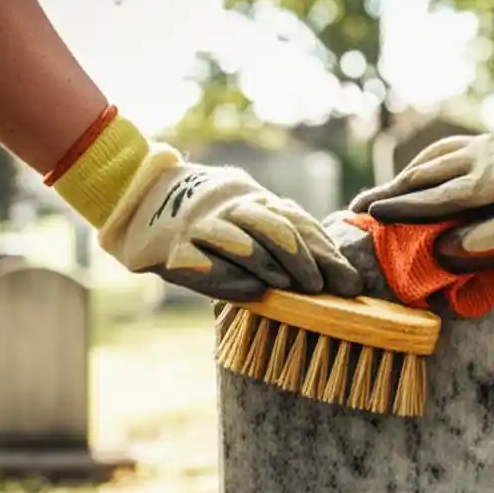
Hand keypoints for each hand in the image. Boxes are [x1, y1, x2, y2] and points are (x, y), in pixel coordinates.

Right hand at [102, 160, 362, 301]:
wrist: (142, 199)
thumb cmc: (211, 223)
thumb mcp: (248, 220)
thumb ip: (286, 242)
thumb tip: (339, 280)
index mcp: (256, 200)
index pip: (299, 223)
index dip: (326, 252)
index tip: (350, 282)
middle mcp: (232, 207)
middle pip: (276, 228)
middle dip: (303, 258)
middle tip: (322, 287)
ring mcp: (202, 225)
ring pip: (243, 240)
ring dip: (270, 265)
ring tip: (290, 286)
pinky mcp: (174, 246)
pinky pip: (206, 261)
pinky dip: (231, 278)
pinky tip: (254, 293)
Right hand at [349, 129, 493, 262]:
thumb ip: (485, 240)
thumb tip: (445, 250)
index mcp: (484, 183)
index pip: (431, 199)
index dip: (398, 210)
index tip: (369, 217)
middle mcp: (480, 159)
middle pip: (424, 174)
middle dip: (391, 190)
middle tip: (361, 205)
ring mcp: (489, 146)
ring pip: (437, 156)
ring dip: (409, 172)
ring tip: (389, 187)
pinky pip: (454, 147)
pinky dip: (433, 157)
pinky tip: (430, 164)